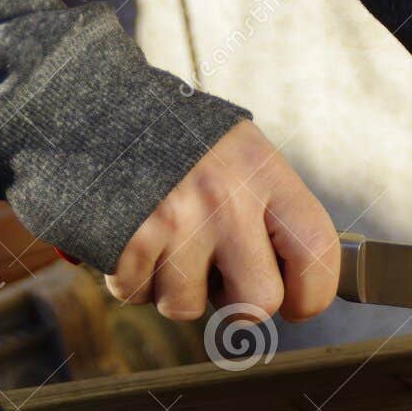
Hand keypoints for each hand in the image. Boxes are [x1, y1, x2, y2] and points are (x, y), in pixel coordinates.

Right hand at [106, 121, 337, 322]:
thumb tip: (304, 287)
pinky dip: (133, 279)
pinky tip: (136, 241)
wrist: (94, 103)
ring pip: (187, 307)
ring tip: (170, 245)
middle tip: (223, 276)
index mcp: (264, 171)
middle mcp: (226, 196)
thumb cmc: (184, 144)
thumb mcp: (244, 155)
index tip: (298, 304)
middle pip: (258, 302)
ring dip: (176, 290)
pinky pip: (136, 294)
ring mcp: (174, 218)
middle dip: (239, 303)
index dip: (313, 295)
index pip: (317, 253)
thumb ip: (276, 214)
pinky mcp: (124, 235)